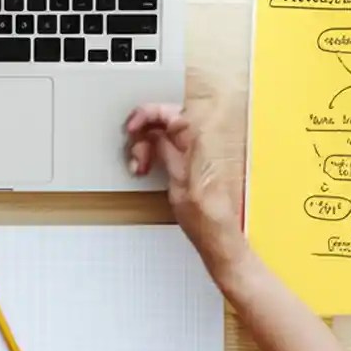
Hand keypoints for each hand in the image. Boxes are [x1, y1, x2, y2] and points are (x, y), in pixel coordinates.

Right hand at [125, 103, 246, 278]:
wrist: (217, 238)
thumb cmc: (205, 218)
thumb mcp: (180, 182)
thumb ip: (169, 151)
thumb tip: (157, 130)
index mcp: (202, 144)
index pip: (172, 112)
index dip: (147, 115)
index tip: (132, 128)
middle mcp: (202, 144)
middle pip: (166, 120)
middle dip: (144, 134)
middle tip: (136, 154)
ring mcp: (196, 153)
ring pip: (163, 134)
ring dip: (145, 147)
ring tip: (140, 166)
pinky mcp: (191, 163)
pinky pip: (168, 147)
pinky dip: (153, 154)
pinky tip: (146, 168)